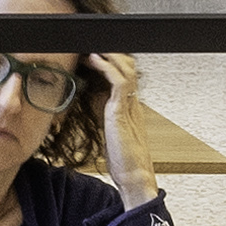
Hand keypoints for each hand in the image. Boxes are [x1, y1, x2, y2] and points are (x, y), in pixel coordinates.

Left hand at [94, 49, 150, 195]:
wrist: (135, 178)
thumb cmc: (124, 161)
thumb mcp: (111, 133)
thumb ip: (104, 117)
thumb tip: (91, 105)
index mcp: (131, 108)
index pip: (126, 75)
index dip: (113, 62)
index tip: (95, 54)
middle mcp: (133, 103)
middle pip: (130, 67)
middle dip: (112, 54)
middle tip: (92, 46)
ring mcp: (130, 106)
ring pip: (127, 69)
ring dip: (109, 55)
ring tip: (93, 46)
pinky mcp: (123, 111)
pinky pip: (120, 81)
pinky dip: (107, 67)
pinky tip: (95, 60)